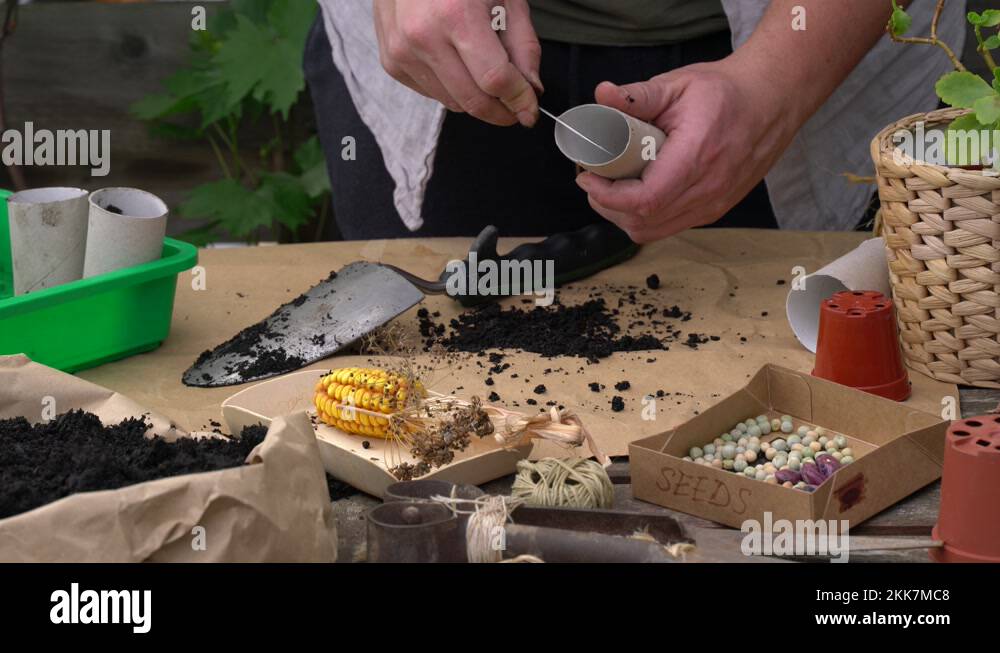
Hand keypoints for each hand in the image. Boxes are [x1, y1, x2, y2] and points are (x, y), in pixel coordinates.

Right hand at [373, 0, 541, 126]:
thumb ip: (523, 46)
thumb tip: (530, 89)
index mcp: (455, 15)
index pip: (495, 79)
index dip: (519, 100)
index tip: (529, 110)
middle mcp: (423, 36)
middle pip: (473, 100)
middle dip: (501, 111)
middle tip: (516, 106)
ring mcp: (402, 51)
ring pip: (452, 102)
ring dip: (476, 98)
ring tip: (484, 72)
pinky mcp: (391, 61)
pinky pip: (431, 93)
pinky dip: (451, 87)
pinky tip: (456, 62)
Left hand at [575, 60, 797, 242]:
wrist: (771, 101)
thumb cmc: (726, 92)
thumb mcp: (678, 85)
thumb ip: (638, 96)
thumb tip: (602, 95)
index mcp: (696, 157)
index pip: (644, 199)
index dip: (607, 196)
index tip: (587, 177)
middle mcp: (708, 189)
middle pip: (643, 221)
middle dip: (608, 206)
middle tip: (593, 181)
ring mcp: (714, 204)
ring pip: (654, 230)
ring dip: (624, 215)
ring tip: (611, 189)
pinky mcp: (715, 209)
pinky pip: (671, 226)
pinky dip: (646, 217)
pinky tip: (637, 193)